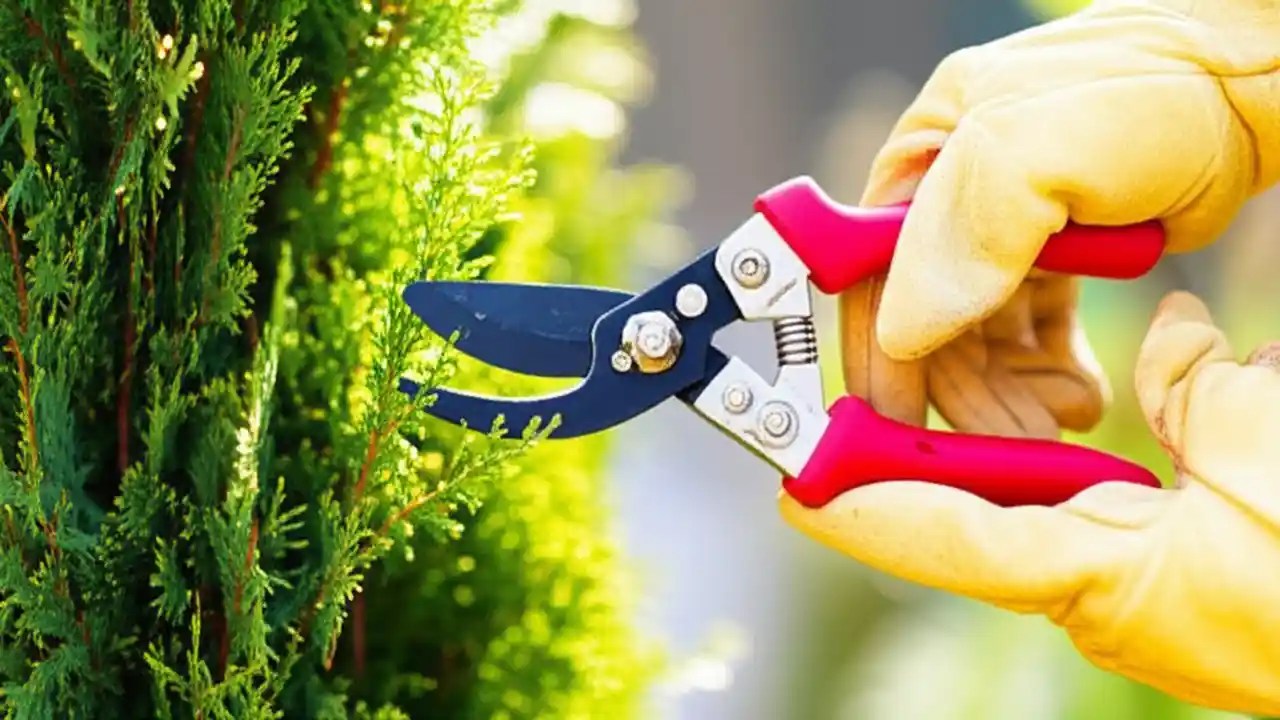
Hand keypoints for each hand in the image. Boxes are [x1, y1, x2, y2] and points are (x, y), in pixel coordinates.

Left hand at [784, 292, 1279, 714]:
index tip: (795, 483)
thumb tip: (1173, 343)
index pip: (947, 533)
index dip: (863, 506)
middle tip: (841, 430)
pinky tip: (1070, 426)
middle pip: (972, 523)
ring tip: (933, 414)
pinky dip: (1060, 478)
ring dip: (988, 466)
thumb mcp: (1267, 447)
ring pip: (1029, 521)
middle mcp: (1095, 599)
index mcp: (1100, 577)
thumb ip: (1198, 390)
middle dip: (910, 472)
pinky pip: (1088, 526)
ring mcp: (1129, 602)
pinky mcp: (1166, 591)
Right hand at [843, 0, 1279, 435]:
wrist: (1244, 92)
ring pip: (977, 344)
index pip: (866, 274)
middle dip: (959, 394)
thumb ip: (965, 236)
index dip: (875, 354)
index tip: (891, 427)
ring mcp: (1000, 236)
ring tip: (1051, 433)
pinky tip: (1081, 400)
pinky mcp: (1051, 264)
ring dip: (1006, 398)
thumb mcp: (1039, 150)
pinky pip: (1029, 340)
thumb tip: (901, 334)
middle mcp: (946, 203)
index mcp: (918, 162)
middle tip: (1000, 452)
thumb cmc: (1145, 95)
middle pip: (923, 322)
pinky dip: (1048, 378)